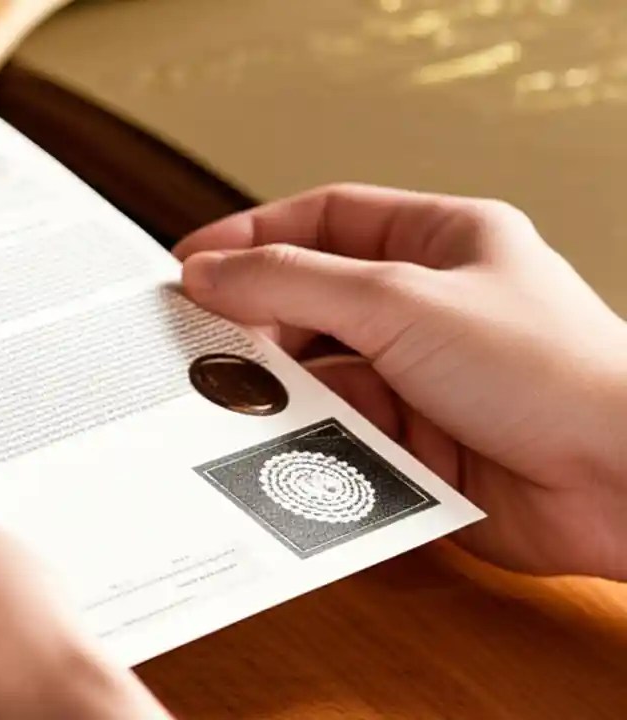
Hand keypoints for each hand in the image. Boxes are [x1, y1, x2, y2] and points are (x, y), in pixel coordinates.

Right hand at [174, 183, 626, 579]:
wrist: (622, 482)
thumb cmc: (543, 370)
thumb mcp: (400, 301)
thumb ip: (293, 282)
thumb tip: (206, 271)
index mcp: (443, 241)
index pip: (328, 219)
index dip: (255, 234)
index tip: (188, 261)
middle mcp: (431, 305)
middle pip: (315, 298)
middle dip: (255, 318)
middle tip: (189, 339)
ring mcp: (425, 377)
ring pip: (322, 371)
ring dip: (278, 385)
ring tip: (222, 396)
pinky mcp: (419, 445)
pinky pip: (340, 432)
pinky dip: (306, 436)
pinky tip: (275, 442)